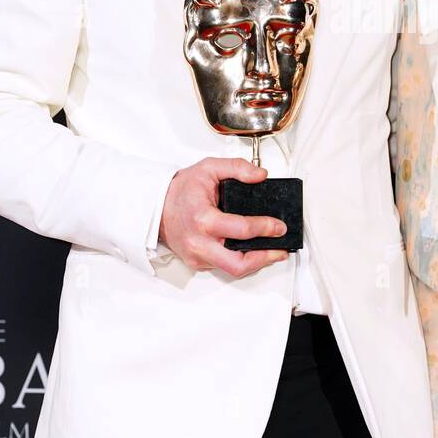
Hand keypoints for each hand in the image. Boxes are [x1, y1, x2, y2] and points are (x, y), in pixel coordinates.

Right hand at [158, 156, 288, 276]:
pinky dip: (241, 261)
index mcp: (203, 218)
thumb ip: (237, 168)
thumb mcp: (209, 168)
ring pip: (232, 270)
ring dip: (256, 262)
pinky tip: (252, 251)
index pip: (241, 230)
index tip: (279, 226)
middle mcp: (199, 242)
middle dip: (264, 258)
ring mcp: (197, 255)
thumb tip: (260, 176)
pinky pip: (223, 267)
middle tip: (280, 249)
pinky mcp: (197, 262)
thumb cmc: (181, 190)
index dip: (265, 228)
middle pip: (238, 264)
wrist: (157, 207)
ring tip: (272, 252)